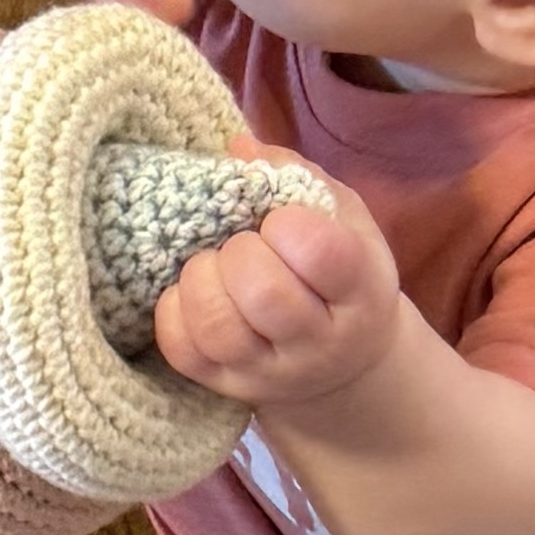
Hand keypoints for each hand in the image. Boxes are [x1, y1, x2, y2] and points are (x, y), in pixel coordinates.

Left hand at [154, 137, 401, 405]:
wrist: (345, 367)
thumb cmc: (342, 277)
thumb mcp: (346, 222)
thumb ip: (300, 177)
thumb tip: (240, 147)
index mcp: (360, 293)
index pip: (321, 253)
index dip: (288, 224)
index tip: (281, 221)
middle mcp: (319, 343)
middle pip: (263, 293)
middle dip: (240, 252)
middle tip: (243, 245)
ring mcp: (271, 372)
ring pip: (217, 326)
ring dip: (201, 279)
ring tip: (212, 266)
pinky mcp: (228, 387)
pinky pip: (183, 351)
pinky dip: (174, 311)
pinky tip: (194, 294)